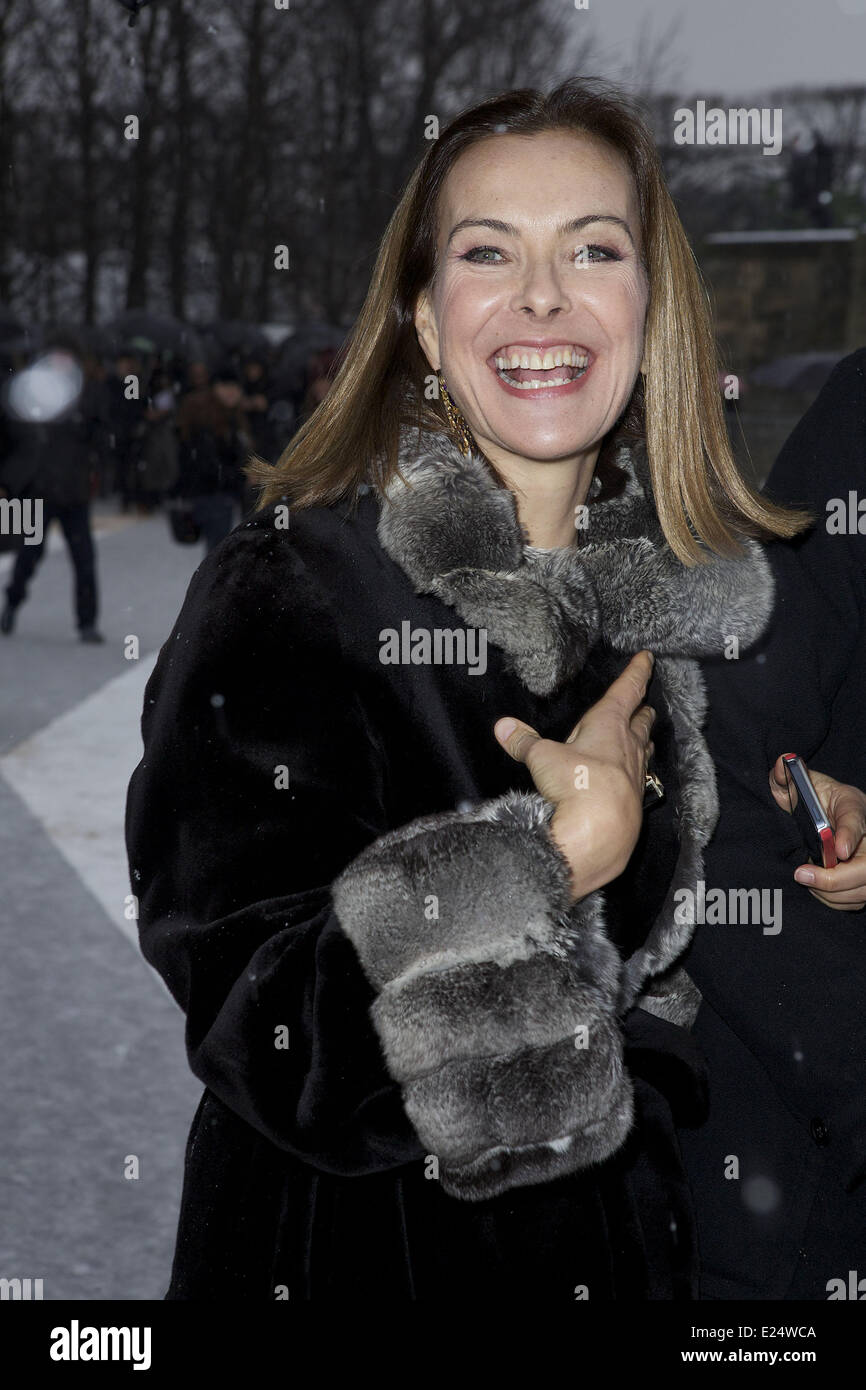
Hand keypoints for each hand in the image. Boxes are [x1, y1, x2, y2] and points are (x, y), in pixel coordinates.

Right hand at [494, 649, 655, 902]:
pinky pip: (639, 778)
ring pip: (643, 749)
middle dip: (641, 710)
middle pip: (640, 720)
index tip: (647, 658)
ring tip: (643, 737)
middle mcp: (628, 745)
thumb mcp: (542, 759)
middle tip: (645, 702)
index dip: (637, 672)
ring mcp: (635, 774)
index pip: (627, 690)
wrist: (601, 832)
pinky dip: (636, 773)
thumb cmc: (577, 783)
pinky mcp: (635, 800)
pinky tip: (632, 780)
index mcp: (608, 724)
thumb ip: (524, 741)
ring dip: (642, 740)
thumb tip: (503, 726)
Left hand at [770, 755, 865, 910]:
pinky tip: (816, 886)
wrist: (822, 812)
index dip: (849, 836)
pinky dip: (834, 900)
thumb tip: (782, 765)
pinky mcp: (865, 880)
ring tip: (805, 878)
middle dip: (835, 878)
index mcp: (853, 803)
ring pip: (862, 889)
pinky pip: (856, 900)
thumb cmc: (811, 798)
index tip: (837, 851)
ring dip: (830, 891)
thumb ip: (787, 778)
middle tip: (800, 873)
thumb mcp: (797, 783)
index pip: (857, 819)